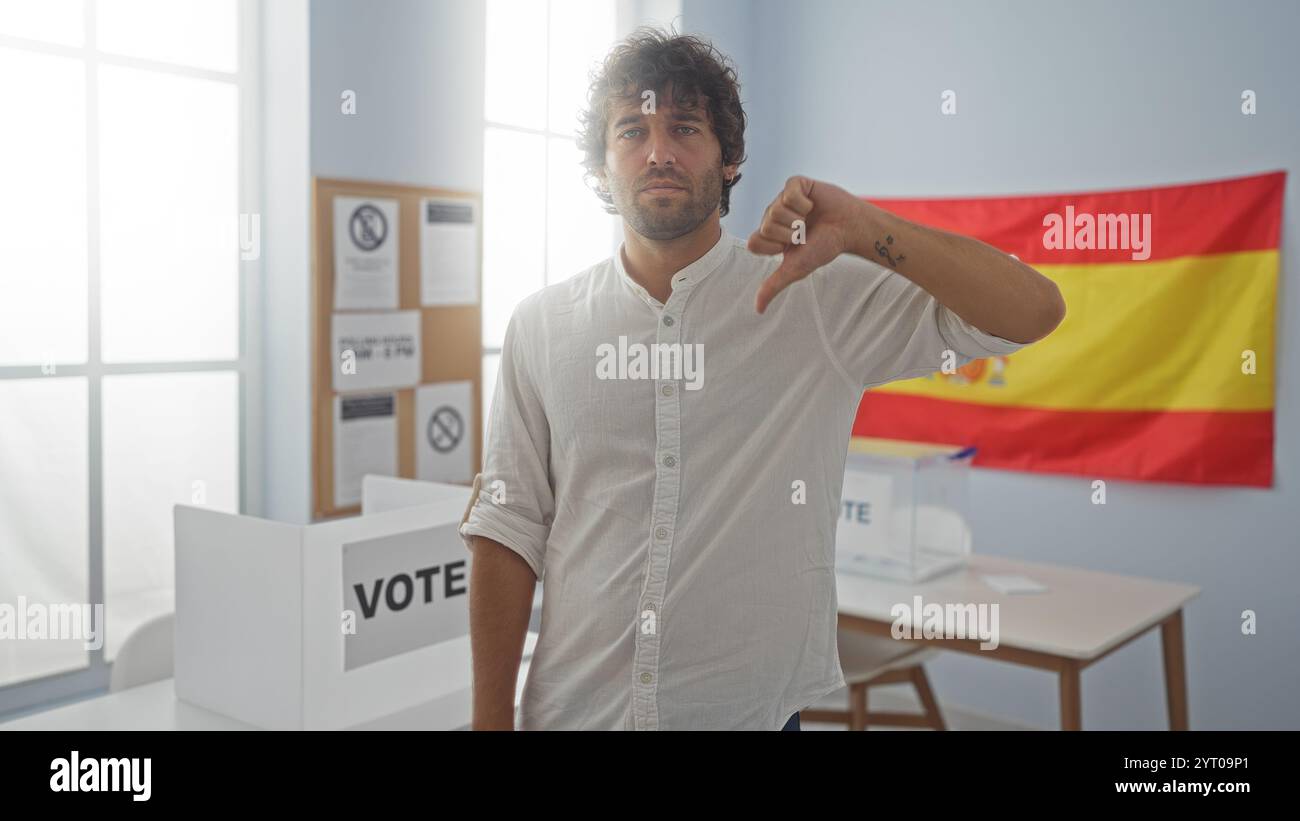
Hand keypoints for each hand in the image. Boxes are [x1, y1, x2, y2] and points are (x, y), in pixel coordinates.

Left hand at [748, 176, 866, 313]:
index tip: (791, 247)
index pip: (754, 242)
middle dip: (790, 234)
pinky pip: (788, 193)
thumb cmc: (824, 248)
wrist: (850, 229)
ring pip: (776, 209)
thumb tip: (758, 310)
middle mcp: (772, 217)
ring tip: (810, 219)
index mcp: (769, 236)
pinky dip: (803, 203)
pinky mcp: (795, 184)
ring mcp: (782, 199)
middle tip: (805, 232)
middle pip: (766, 226)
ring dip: (799, 219)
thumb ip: (774, 285)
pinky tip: (812, 205)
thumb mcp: (796, 269)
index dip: (774, 247)